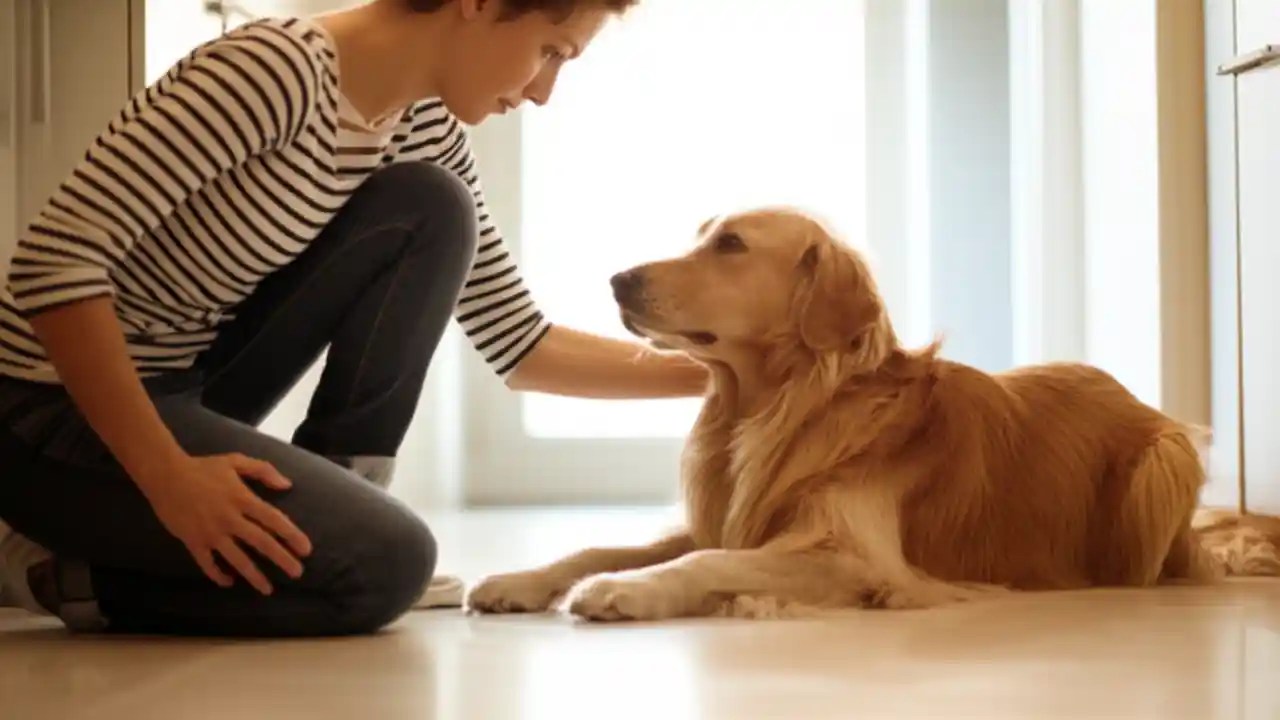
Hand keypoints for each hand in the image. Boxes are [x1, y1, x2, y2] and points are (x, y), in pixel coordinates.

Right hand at [138, 452, 312, 594]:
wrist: (165, 474)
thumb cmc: (203, 467)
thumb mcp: (236, 461)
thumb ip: (264, 470)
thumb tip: (287, 484)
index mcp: (242, 499)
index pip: (274, 520)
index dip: (292, 535)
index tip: (306, 550)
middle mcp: (230, 519)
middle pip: (261, 542)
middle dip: (281, 559)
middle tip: (297, 573)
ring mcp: (211, 533)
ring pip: (237, 559)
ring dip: (253, 575)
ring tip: (268, 589)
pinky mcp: (193, 541)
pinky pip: (207, 563)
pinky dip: (218, 574)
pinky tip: (229, 582)